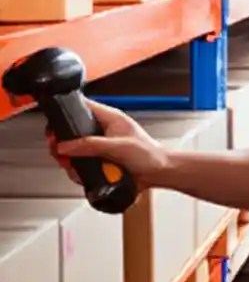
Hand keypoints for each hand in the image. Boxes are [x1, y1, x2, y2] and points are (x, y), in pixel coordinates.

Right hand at [48, 99, 169, 190]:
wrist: (160, 173)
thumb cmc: (150, 155)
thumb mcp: (120, 147)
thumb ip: (92, 145)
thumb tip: (67, 145)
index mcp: (110, 119)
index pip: (83, 107)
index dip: (67, 113)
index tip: (55, 126)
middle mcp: (103, 131)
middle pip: (73, 132)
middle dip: (63, 144)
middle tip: (59, 152)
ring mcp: (100, 147)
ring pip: (74, 151)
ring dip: (70, 160)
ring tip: (70, 166)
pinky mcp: (100, 161)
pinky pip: (82, 164)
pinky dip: (79, 171)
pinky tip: (82, 175)